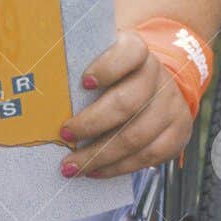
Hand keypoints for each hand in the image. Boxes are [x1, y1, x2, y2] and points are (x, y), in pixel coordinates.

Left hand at [59, 28, 192, 178]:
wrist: (156, 83)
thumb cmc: (113, 73)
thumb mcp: (99, 56)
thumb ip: (78, 62)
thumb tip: (42, 83)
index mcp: (136, 49)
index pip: (129, 52)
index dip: (108, 68)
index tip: (83, 82)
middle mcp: (157, 76)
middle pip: (127, 103)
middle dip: (91, 123)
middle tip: (64, 134)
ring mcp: (171, 105)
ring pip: (136, 136)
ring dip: (100, 155)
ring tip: (72, 165)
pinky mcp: (178, 131)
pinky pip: (149, 156)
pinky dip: (119, 167)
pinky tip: (96, 171)